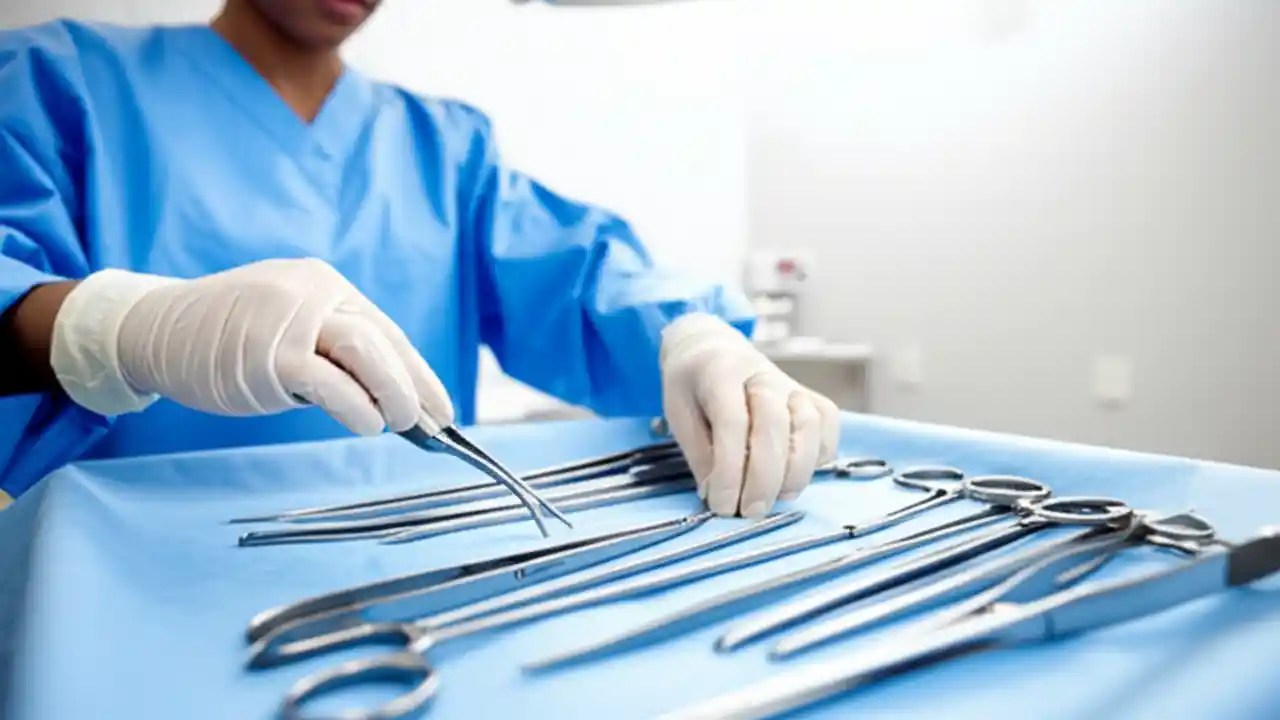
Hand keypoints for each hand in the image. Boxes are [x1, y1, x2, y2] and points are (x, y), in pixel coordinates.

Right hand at [50, 258, 451, 434]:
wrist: (155, 329)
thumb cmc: (226, 339)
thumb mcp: (288, 333)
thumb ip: (332, 355)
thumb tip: (386, 399)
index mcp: (325, 285)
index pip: (386, 332)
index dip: (419, 372)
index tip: (441, 407)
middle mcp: (314, 293)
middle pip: (383, 340)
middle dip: (414, 386)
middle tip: (432, 424)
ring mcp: (291, 319)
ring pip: (365, 351)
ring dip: (394, 392)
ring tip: (402, 423)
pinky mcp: (270, 353)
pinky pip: (329, 381)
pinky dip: (356, 406)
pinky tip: (367, 425)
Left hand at [660, 313, 840, 517]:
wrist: (714, 351)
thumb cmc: (692, 386)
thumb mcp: (678, 413)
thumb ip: (698, 453)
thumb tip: (717, 494)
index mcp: (722, 371)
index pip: (733, 423)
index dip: (729, 470)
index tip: (720, 504)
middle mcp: (764, 374)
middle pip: (774, 425)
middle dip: (763, 478)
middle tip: (748, 512)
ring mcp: (794, 385)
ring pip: (809, 427)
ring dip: (794, 472)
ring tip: (771, 501)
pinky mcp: (813, 399)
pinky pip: (827, 429)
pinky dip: (817, 459)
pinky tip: (792, 478)